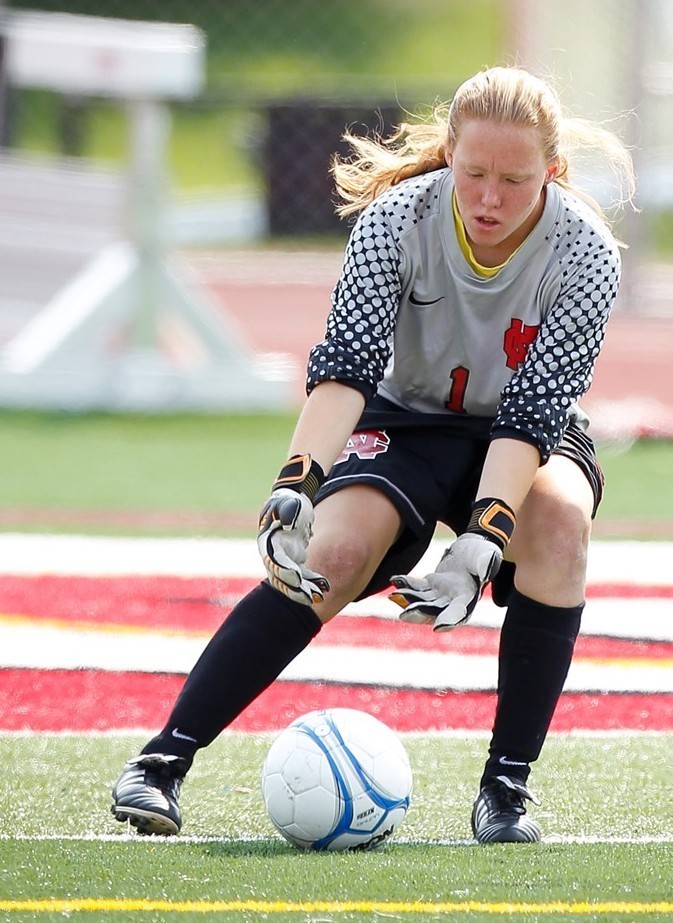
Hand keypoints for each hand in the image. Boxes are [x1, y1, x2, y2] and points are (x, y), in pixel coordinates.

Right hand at [257, 488, 329, 605]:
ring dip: (304, 590)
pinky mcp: (294, 561)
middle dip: (294, 589)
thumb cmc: (289, 501)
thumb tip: (288, 522)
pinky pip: (303, 575)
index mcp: (267, 542)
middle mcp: (272, 555)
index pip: (273, 561)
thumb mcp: (287, 502)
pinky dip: (312, 581)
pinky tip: (325, 586)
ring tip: (320, 597)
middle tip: (310, 598)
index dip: (284, 571)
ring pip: (292, 580)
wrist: (292, 502)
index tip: (297, 579)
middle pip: (281, 577)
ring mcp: (284, 560)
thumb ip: (287, 511)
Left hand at [389, 533, 502, 631]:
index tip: (438, 627)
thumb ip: (486, 564)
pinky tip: (395, 579)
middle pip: (434, 611)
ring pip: (421, 601)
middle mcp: (452, 601)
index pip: (458, 613)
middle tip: (405, 614)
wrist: (474, 548)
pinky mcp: (430, 585)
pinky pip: (416, 588)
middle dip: (420, 613)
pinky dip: (406, 584)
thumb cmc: (482, 553)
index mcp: (468, 598)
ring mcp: (440, 595)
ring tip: (394, 596)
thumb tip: (486, 573)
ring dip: (408, 600)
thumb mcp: (487, 557)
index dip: (449, 620)